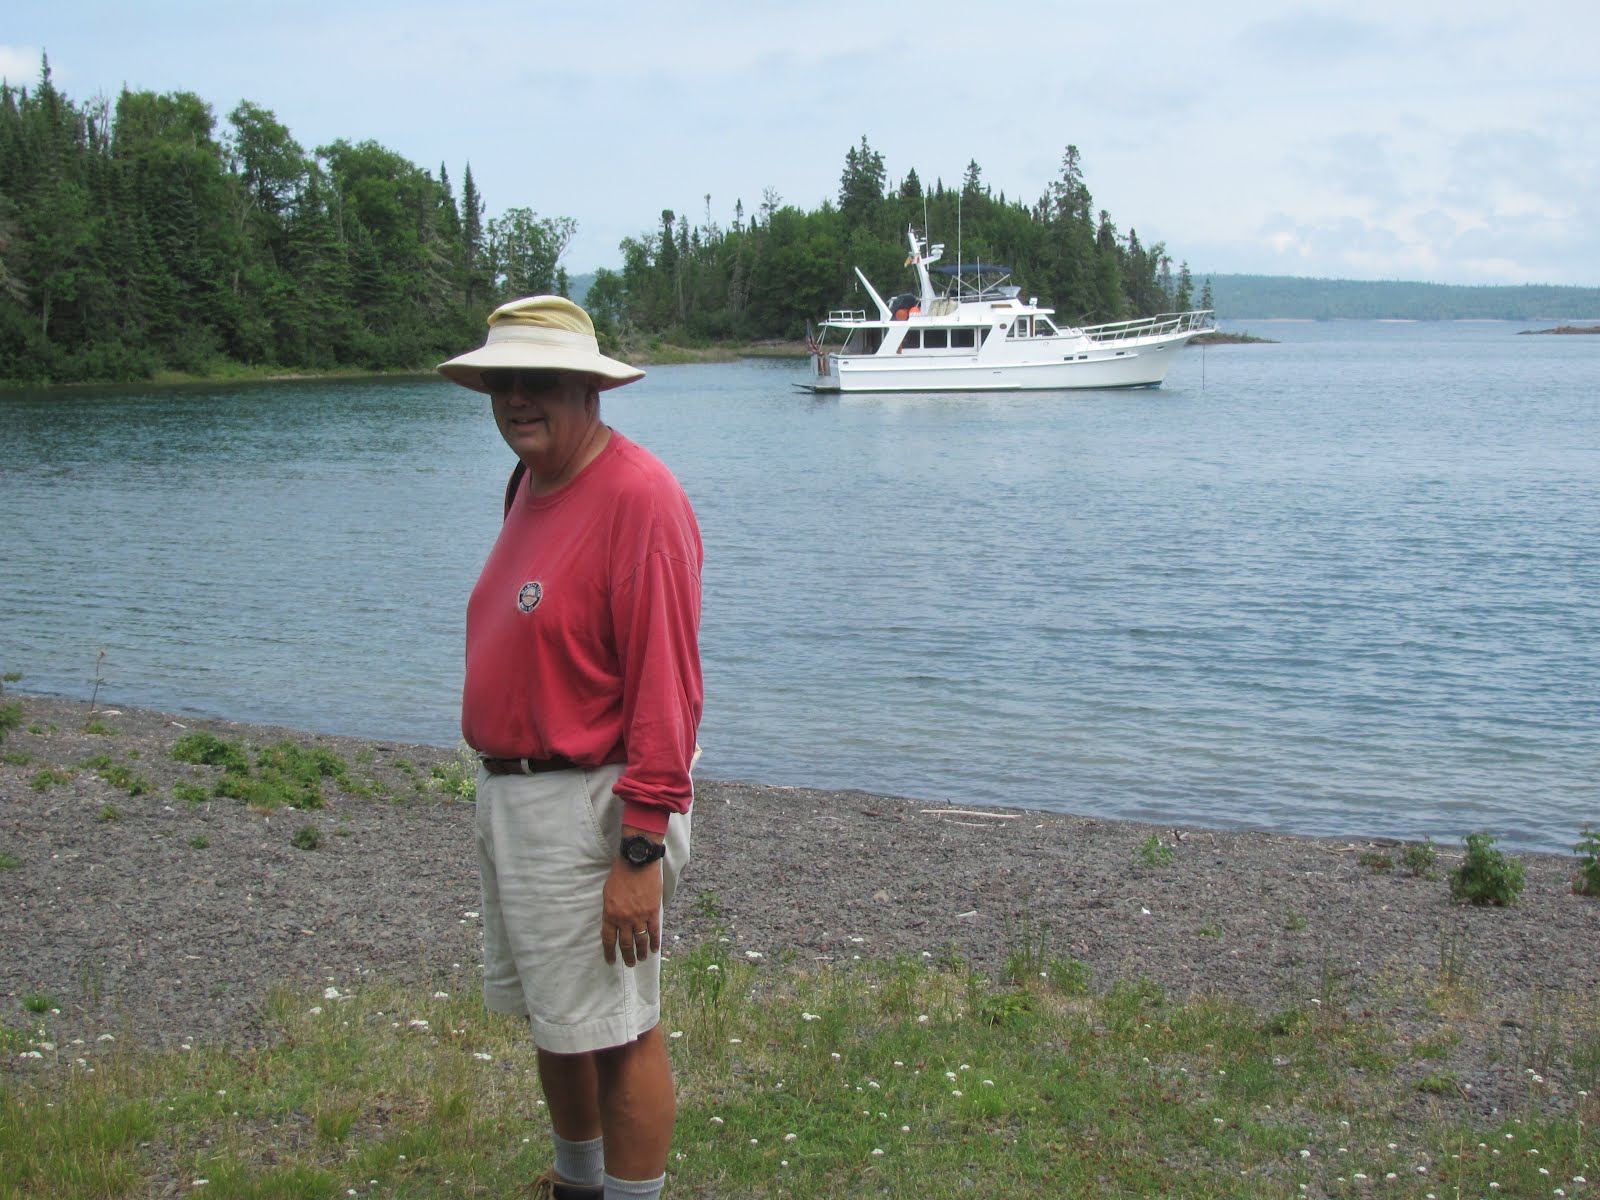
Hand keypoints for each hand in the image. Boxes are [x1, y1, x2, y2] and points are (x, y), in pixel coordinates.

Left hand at [602, 843, 663, 967]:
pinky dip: (655, 942)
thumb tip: (614, 921)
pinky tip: (655, 949)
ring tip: (642, 959)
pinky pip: (654, 931)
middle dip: (627, 956)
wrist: (638, 861)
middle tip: (630, 964)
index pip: (608, 939)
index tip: (611, 961)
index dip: (610, 952)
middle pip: (625, 943)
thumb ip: (610, 909)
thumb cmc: (620, 873)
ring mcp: (639, 916)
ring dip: (641, 952)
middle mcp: (624, 919)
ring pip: (640, 940)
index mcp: (610, 914)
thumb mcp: (608, 892)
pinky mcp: (652, 911)